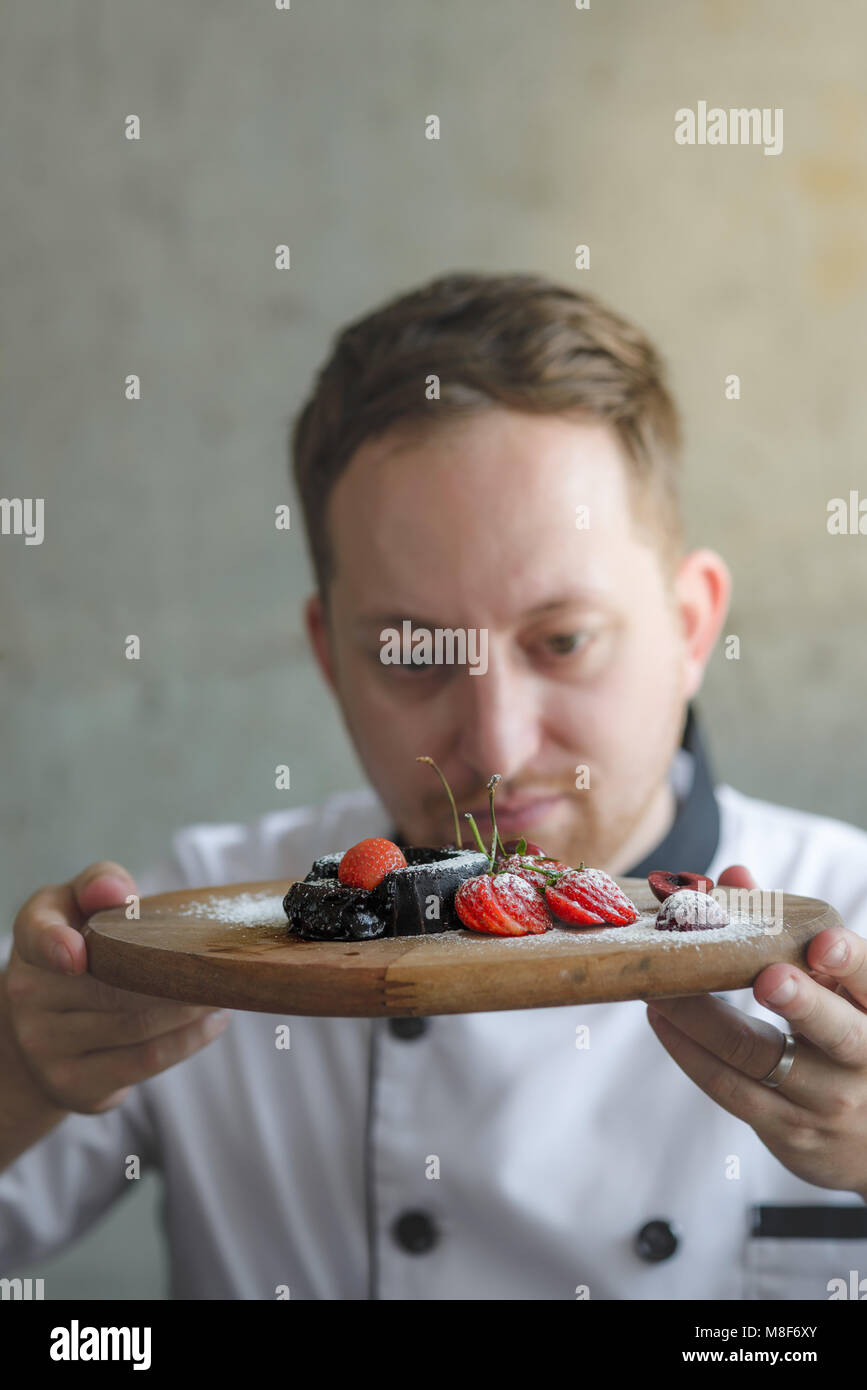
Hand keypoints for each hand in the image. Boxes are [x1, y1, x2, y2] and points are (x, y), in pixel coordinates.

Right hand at [4, 862, 230, 1113]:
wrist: (39, 1029)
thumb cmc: (77, 948)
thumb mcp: (76, 906)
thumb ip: (99, 884)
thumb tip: (118, 892)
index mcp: (32, 941)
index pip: (38, 936)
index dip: (56, 944)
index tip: (77, 953)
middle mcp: (28, 998)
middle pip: (111, 986)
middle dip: (173, 974)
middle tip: (220, 962)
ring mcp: (46, 1048)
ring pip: (135, 1025)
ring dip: (191, 1007)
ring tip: (225, 987)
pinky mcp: (75, 1086)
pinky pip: (144, 1061)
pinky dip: (188, 1039)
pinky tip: (213, 1020)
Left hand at [645, 864, 866, 1197]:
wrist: (865, 1137)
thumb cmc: (845, 1036)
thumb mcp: (835, 986)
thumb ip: (789, 930)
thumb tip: (734, 875)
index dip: (851, 962)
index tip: (823, 943)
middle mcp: (863, 1061)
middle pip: (835, 1031)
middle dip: (801, 1002)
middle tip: (765, 977)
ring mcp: (825, 1101)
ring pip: (761, 1058)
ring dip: (705, 1019)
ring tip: (663, 986)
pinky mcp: (786, 1131)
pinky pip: (730, 1089)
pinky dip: (690, 1052)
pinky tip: (661, 1020)